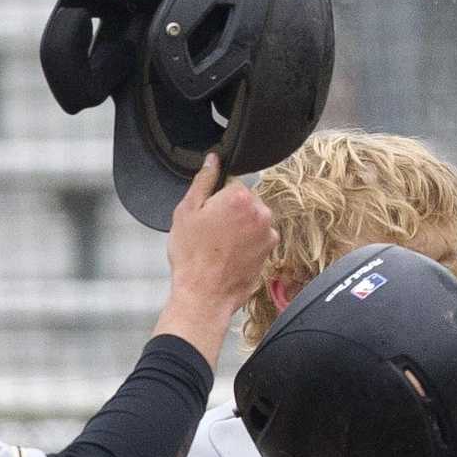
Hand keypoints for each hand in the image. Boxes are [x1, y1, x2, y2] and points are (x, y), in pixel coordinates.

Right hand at [155, 154, 278, 361]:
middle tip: (210, 231)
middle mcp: (261, 213)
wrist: (204, 295)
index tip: (207, 212)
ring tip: (218, 247)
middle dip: (229, 212)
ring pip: (252, 221)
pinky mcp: (270, 252)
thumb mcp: (187, 211)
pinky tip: (228, 256)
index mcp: (240, 197)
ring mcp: (268, 234)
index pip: (231, 183)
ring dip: (238, 228)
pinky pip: (256, 239)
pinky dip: (245, 244)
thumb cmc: (192, 256)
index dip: (216, 197)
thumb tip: (213, 160)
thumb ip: (204, 181)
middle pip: (245, 201)